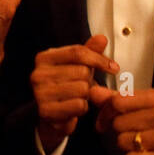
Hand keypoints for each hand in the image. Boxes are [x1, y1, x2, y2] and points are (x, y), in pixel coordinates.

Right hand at [30, 34, 117, 152]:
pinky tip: (75, 108)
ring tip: (78, 97)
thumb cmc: (66, 86)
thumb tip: (102, 38)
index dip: (99, 59)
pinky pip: (79, 105)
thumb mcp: (78, 66)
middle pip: (82, 71)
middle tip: (83, 87)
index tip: (114, 68)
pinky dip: (82, 108)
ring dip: (86, 95)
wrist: (51, 116)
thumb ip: (89, 51)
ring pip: (82, 89)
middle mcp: (38, 74)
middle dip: (89, 81)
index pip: (77, 52)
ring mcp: (40, 93)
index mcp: (44, 58)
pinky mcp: (46, 111)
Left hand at [89, 85, 153, 154]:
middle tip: (129, 134)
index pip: (118, 101)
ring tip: (139, 145)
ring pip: (124, 142)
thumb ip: (119, 100)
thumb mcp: (147, 107)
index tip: (104, 121)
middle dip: (118, 131)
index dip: (105, 113)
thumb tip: (93, 92)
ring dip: (127, 147)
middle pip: (118, 123)